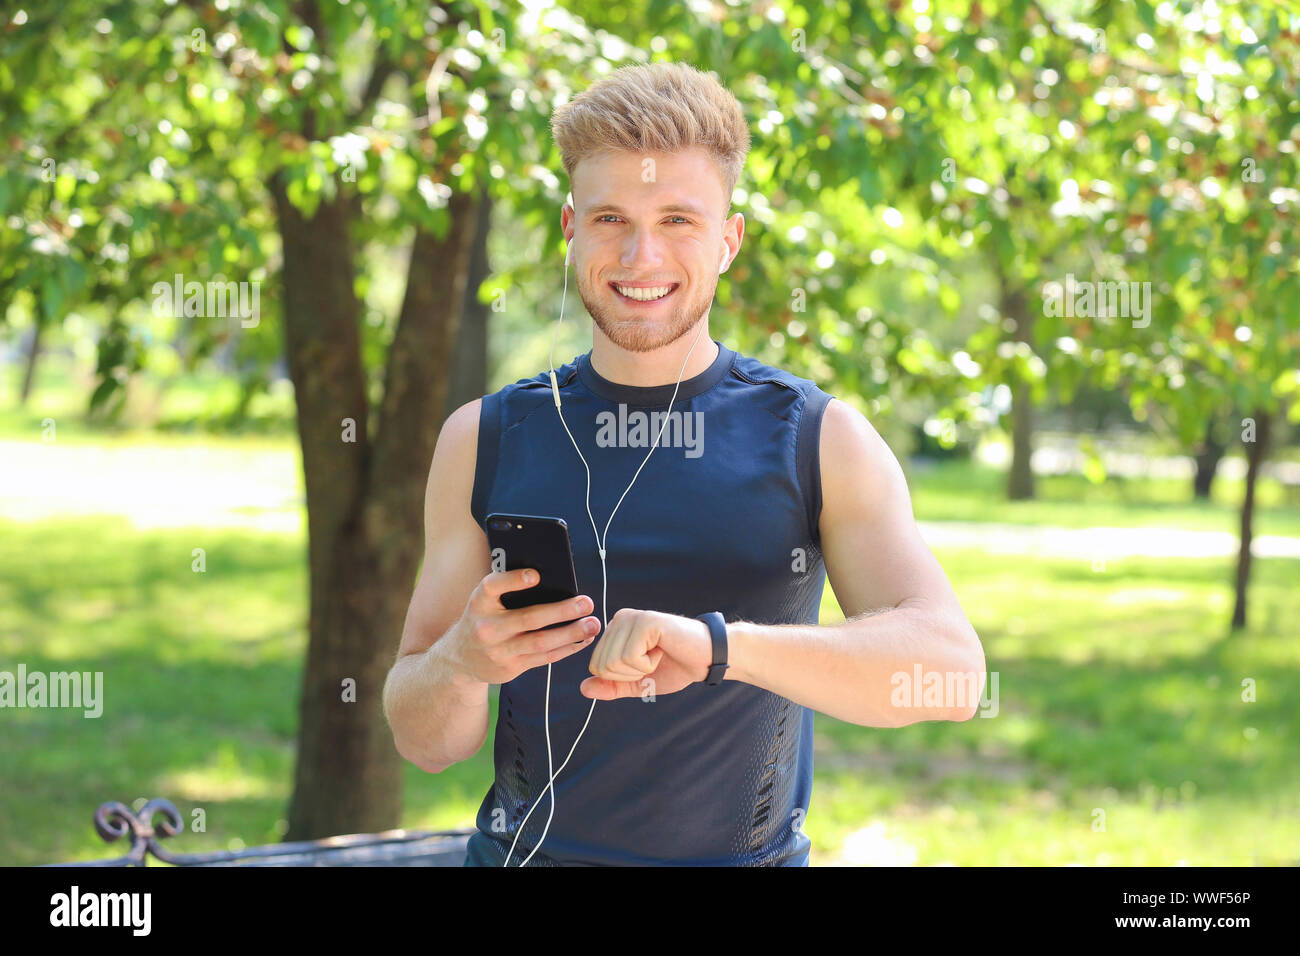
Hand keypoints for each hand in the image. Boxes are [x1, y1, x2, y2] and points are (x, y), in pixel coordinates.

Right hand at [445, 569, 602, 684]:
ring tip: (592, 624)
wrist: (459, 659)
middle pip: (528, 618)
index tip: (535, 575)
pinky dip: (566, 649)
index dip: (513, 580)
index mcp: (479, 603)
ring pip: (540, 642)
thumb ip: (507, 591)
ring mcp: (498, 651)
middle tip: (586, 602)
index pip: (492, 587)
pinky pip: (543, 658)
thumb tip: (550, 577)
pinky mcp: (510, 668)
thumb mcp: (484, 602)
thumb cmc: (482, 619)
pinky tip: (583, 639)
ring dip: (570, 633)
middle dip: (561, 610)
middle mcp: (486, 627)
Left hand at [579, 608, 713, 700]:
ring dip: (640, 669)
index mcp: (615, 631)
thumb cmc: (675, 667)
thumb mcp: (638, 683)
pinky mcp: (645, 621)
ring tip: (658, 654)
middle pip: (601, 666)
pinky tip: (662, 650)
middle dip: (629, 675)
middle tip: (652, 661)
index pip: (595, 667)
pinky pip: (629, 657)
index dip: (622, 678)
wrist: (707, 659)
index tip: (645, 665)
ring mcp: (631, 618)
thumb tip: (583, 689)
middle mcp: (619, 619)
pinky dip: (648, 664)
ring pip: (613, 662)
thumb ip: (611, 686)